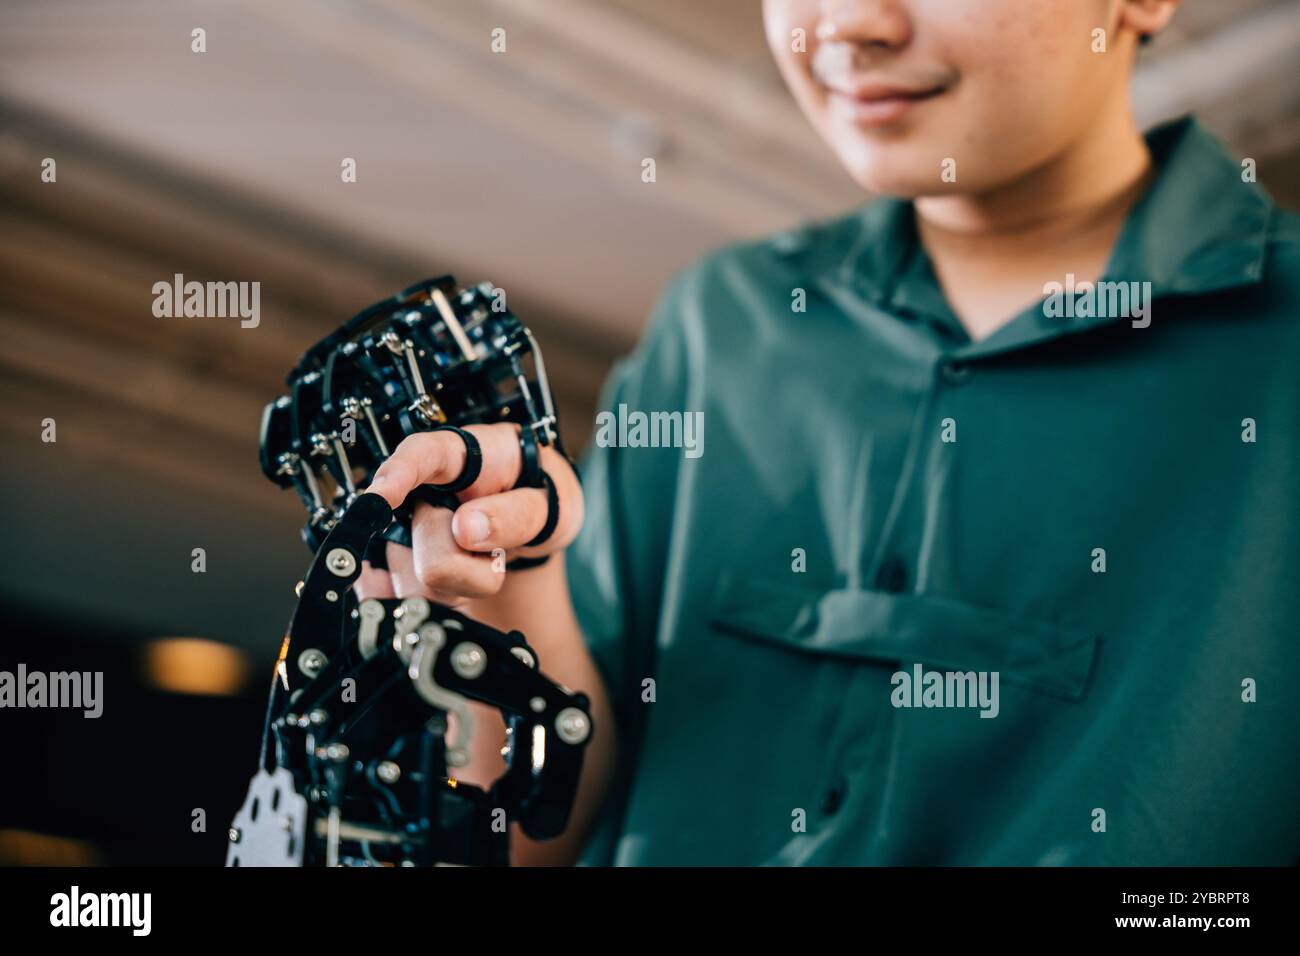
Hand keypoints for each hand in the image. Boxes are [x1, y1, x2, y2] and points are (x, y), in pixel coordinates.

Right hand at [353, 424, 582, 606]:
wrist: (534, 528)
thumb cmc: (540, 499)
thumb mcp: (552, 501)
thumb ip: (519, 512)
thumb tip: (466, 529)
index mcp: (460, 456)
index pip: (421, 454)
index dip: (396, 474)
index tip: (382, 496)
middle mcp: (424, 490)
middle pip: (422, 537)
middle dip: (467, 558)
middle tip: (496, 548)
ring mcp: (409, 529)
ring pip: (418, 577)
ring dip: (466, 583)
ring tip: (485, 558)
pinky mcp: (403, 563)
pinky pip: (408, 596)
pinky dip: (444, 599)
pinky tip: (462, 585)